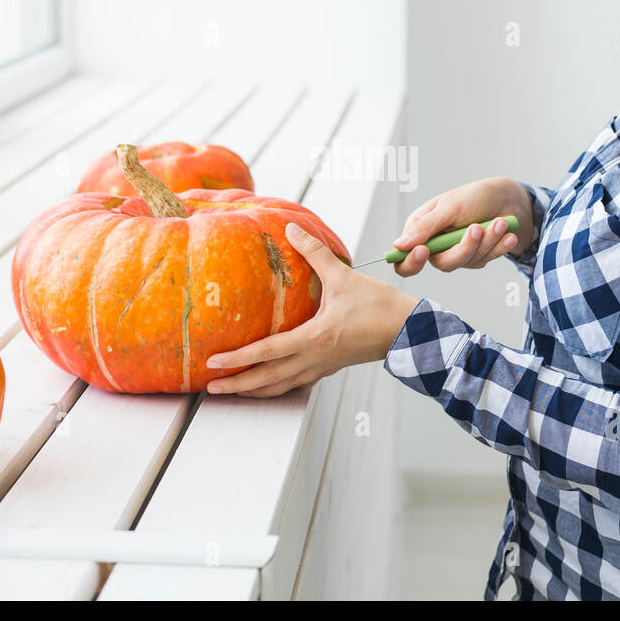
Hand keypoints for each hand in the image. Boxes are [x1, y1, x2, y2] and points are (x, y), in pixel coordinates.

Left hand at [204, 222, 420, 397]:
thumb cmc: (378, 306)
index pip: (267, 352)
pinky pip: (297, 383)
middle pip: (268, 379)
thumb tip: (292, 228)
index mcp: (313, 339)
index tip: (213, 361)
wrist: (409, 330)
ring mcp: (322, 367)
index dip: (238, 358)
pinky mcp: (330, 367)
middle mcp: (313, 358)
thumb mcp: (343, 276)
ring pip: (281, 386)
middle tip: (210, 388)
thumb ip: (315, 253)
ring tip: (233, 391)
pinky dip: (278, 387)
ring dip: (255, 390)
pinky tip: (270, 384)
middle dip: (238, 385)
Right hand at [391, 177, 533, 276]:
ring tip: (500, 222)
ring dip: (487, 242)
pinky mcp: (474, 257)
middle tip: (478, 228)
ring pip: (466, 262)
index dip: (411, 261)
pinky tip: (507, 234)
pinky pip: (483, 260)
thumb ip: (425, 227)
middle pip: (443, 263)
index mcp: (420, 230)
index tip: (425, 250)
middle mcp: (436, 244)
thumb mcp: (449, 207)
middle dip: (465, 246)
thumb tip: (399, 245)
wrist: (507, 199)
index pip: (404, 258)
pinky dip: (497, 246)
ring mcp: (456, 253)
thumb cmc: (474, 196)